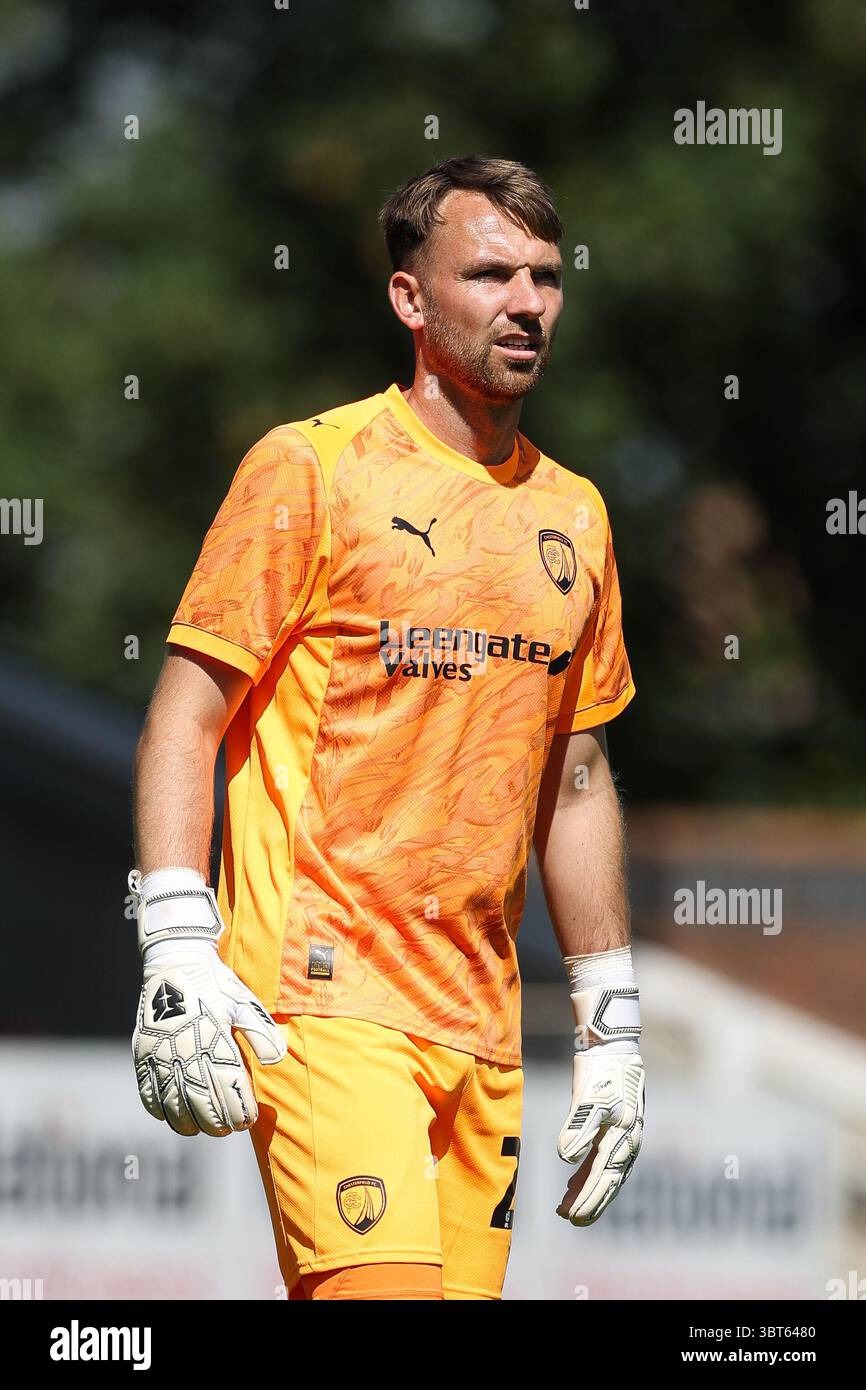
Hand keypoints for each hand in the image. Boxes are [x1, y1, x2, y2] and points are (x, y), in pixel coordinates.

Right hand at [129, 867, 285, 1136]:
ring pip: (174, 1104)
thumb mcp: (244, 1001)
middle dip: (217, 1123)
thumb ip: (261, 1032)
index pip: (230, 1089)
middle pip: (202, 1103)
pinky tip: (171, 1117)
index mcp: (216, 1039)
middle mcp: (187, 1050)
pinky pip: (148, 1092)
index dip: (239, 1111)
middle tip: (227, 1130)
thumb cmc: (216, 982)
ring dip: (189, 1123)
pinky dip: (160, 1110)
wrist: (176, 959)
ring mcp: (162, 1054)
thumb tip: (277, 1059)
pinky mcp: (143, 1052)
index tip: (247, 1121)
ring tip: (201, 1129)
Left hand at [556, 1044, 644, 1224]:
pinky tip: (572, 1183)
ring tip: (566, 1209)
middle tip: (571, 1221)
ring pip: (603, 1172)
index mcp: (622, 1138)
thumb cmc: (602, 1072)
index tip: (573, 1217)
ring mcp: (619, 1135)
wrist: (612, 1047)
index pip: (604, 1177)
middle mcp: (624, 1141)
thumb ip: (578, 1128)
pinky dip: (586, 1173)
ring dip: (586, 1191)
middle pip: (607, 1181)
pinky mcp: (610, 1127)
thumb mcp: (590, 1098)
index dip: (589, 1199)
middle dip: (590, 1202)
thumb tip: (566, 1159)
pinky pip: (600, 1158)